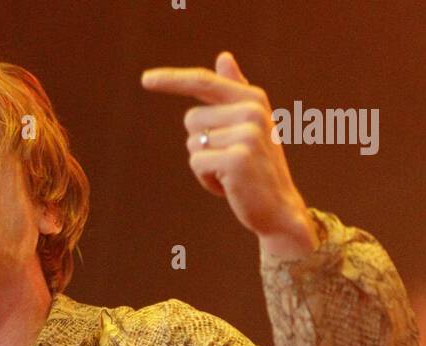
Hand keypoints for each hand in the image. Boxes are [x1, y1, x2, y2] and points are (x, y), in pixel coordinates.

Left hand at [141, 51, 318, 256]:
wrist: (279, 209)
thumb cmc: (259, 168)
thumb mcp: (249, 126)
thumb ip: (235, 91)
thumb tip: (223, 56)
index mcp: (252, 99)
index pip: (204, 82)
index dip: (172, 79)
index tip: (145, 80)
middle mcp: (251, 111)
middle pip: (191, 120)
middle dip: (200, 145)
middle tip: (228, 162)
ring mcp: (246, 134)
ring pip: (192, 144)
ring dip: (204, 165)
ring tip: (231, 175)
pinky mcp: (236, 158)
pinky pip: (197, 163)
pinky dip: (206, 180)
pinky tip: (228, 188)